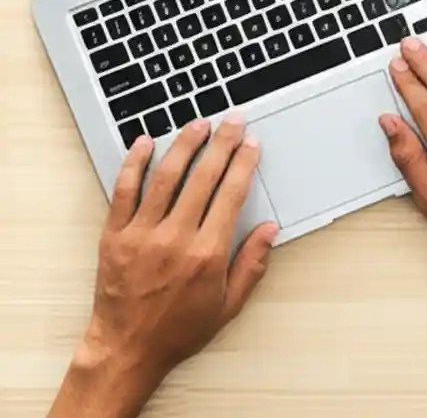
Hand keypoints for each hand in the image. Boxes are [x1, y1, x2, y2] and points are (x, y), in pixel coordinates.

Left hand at [50, 115, 277, 417]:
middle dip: (221, 144)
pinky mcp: (114, 236)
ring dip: (184, 146)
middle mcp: (175, 238)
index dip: (243, 164)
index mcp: (207, 254)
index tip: (251, 145)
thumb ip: (252, 264)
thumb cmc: (179, 330)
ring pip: (165, 177)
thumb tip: (270, 230)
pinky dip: (134, 164)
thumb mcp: (229, 303)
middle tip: (231, 121)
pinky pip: (124, 192)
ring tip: (197, 124)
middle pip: (203, 178)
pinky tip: (144, 143)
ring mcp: (141, 234)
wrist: (127, 348)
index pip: (230, 195)